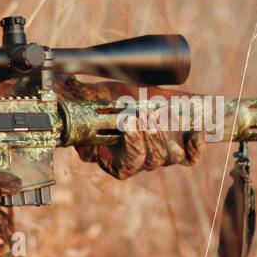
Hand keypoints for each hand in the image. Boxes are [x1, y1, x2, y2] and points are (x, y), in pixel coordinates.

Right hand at [60, 79, 204, 179]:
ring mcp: (160, 157)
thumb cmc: (110, 98)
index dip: (132, 145)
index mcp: (114, 159)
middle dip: (150, 134)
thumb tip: (58, 91)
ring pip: (169, 157)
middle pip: (150, 160)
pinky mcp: (180, 149)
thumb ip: (77, 100)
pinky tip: (197, 130)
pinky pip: (191, 157)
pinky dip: (196, 144)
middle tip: (147, 112)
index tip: (129, 121)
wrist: (137, 95)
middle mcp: (138, 162)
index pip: (127, 165)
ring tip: (162, 112)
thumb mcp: (95, 99)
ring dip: (167, 133)